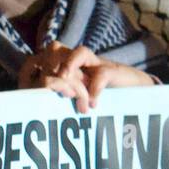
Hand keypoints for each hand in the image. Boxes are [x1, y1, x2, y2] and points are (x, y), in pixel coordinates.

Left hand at [18, 43, 155, 112]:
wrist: (139, 92)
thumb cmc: (104, 98)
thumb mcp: (79, 101)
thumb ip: (63, 102)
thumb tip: (39, 118)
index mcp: (69, 68)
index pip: (43, 57)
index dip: (33, 68)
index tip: (30, 89)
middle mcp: (81, 63)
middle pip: (56, 50)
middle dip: (49, 66)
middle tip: (47, 88)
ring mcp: (97, 64)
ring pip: (78, 52)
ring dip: (69, 66)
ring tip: (67, 88)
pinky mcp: (113, 72)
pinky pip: (101, 74)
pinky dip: (94, 89)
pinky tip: (93, 104)